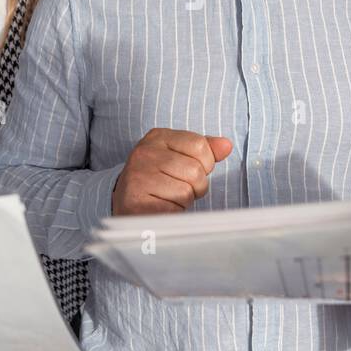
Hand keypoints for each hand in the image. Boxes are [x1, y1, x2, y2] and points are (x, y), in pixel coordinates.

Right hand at [113, 128, 231, 215]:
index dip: (205, 163)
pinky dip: (174, 213)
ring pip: (186, 192)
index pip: (199, 145)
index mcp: (158, 137)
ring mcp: (138, 177)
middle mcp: (145, 153)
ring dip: (184, 201)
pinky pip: (173, 210)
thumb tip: (227, 145)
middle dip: (195, 185)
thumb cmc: (158, 177)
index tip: (191, 169)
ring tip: (167, 196)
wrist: (123, 200)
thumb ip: (204, 149)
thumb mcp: (179, 155)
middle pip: (195, 171)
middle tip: (177, 187)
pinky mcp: (136, 201)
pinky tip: (160, 206)